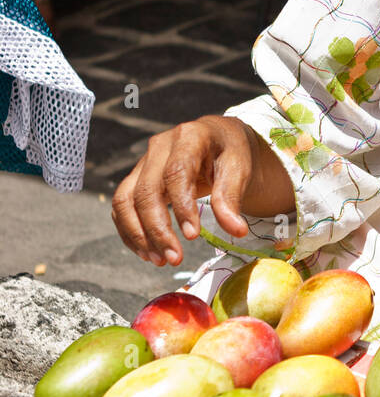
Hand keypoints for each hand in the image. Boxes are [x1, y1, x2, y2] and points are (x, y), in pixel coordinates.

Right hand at [111, 116, 293, 266]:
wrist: (219, 141)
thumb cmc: (230, 152)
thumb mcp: (239, 169)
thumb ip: (232, 198)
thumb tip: (236, 230)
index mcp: (189, 136)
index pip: (176, 173)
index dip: (181, 207)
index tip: (192, 236)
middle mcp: (159, 146)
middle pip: (146, 191)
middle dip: (157, 229)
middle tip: (175, 259)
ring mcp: (144, 162)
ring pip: (125, 200)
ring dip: (139, 234)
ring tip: (160, 260)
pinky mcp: (136, 178)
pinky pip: (122, 207)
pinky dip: (131, 232)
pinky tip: (148, 252)